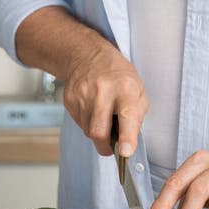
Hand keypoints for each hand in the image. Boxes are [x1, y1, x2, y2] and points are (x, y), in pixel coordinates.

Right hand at [62, 38, 147, 157]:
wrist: (89, 56)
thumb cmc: (118, 75)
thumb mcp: (138, 90)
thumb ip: (137, 117)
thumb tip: (130, 142)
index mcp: (126, 87)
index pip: (127, 115)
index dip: (127, 136)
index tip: (126, 152)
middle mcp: (103, 90)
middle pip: (99, 131)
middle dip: (105, 146)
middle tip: (111, 147)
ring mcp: (83, 94)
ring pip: (87, 130)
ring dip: (97, 132)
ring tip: (103, 116)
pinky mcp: (69, 98)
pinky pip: (78, 123)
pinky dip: (87, 122)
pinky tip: (92, 109)